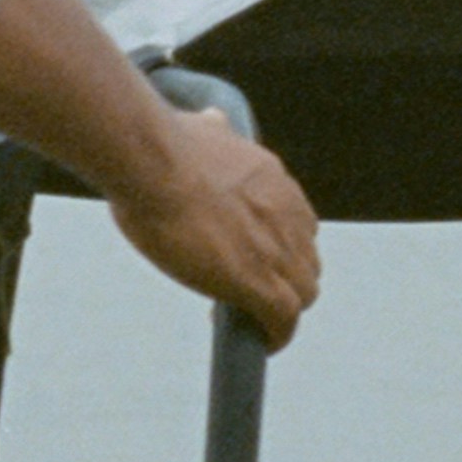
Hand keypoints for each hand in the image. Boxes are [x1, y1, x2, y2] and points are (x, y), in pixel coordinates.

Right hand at [109, 101, 319, 345]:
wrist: (155, 164)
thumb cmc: (163, 148)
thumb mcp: (201, 129)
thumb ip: (212, 129)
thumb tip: (211, 119)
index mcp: (274, 180)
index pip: (297, 223)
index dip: (277, 245)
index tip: (249, 254)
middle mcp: (286, 214)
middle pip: (306, 261)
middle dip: (283, 279)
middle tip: (246, 289)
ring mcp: (276, 250)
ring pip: (302, 293)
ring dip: (281, 309)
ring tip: (250, 318)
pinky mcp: (259, 283)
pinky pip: (285, 320)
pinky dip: (278, 335)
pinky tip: (263, 342)